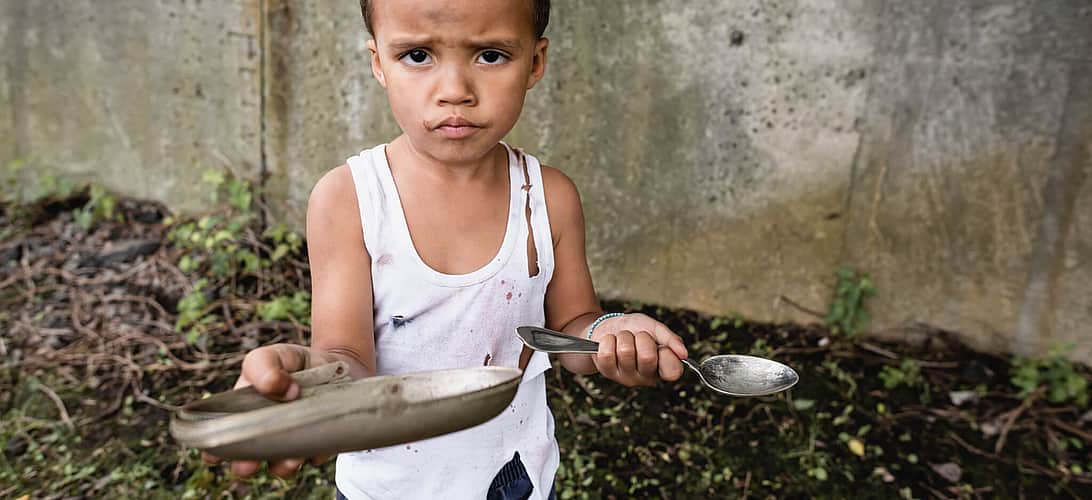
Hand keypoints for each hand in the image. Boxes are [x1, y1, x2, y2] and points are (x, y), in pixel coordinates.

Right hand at [201, 344, 333, 477]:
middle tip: (248, 465)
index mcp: (243, 416)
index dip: (214, 451)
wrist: (336, 364)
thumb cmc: (293, 363)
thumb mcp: (273, 355)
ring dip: (283, 465)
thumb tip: (278, 388)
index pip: (221, 441)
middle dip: (246, 466)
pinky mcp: (321, 445)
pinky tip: (319, 443)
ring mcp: (292, 443)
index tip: (213, 455)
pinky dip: (317, 452)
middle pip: (248, 462)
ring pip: (282, 466)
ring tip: (290, 458)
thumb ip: (264, 366)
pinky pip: (317, 456)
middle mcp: (265, 436)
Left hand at [588, 313, 687, 386]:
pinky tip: (612, 344)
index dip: (667, 354)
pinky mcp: (608, 374)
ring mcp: (626, 378)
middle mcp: (646, 377)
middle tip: (638, 337)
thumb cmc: (635, 329)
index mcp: (663, 368)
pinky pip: (607, 354)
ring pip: (625, 351)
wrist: (609, 327)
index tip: (660, 345)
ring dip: (624, 337)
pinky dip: (609, 341)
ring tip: (624, 339)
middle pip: (647, 357)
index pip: (673, 371)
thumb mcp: (654, 327)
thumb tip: (684, 354)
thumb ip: (670, 339)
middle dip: (641, 338)